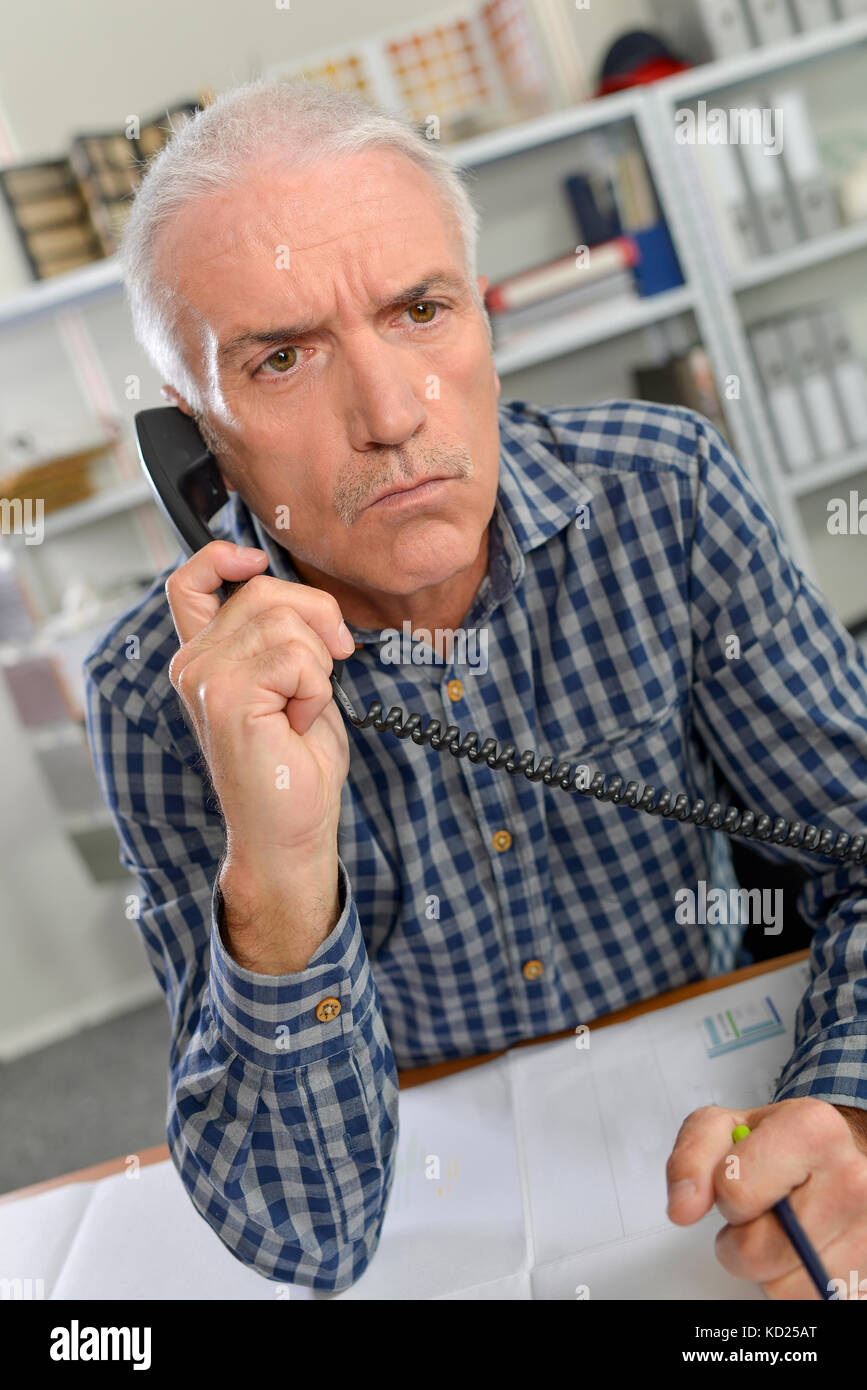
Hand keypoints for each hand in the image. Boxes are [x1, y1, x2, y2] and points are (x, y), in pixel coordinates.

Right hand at [165, 542, 356, 971]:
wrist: (290, 833)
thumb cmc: (295, 767)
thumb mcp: (294, 685)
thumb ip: (283, 637)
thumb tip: (308, 599)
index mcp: (205, 658)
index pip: (189, 582)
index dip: (222, 557)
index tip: (256, 563)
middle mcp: (193, 664)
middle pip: (265, 591)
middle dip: (318, 618)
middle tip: (331, 666)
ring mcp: (205, 678)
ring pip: (285, 620)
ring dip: (318, 664)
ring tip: (302, 708)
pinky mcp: (227, 697)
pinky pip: (297, 655)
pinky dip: (316, 688)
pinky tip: (297, 724)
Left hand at [666, 1097, 866, 1298]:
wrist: (834, 1158)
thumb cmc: (778, 1144)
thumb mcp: (724, 1129)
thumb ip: (691, 1159)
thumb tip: (684, 1207)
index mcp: (814, 1131)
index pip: (736, 1191)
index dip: (724, 1194)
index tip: (738, 1180)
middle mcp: (853, 1180)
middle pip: (756, 1249)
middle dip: (742, 1236)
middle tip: (761, 1210)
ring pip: (782, 1288)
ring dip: (770, 1268)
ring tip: (785, 1230)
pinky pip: (807, 1304)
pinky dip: (795, 1286)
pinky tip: (805, 1252)